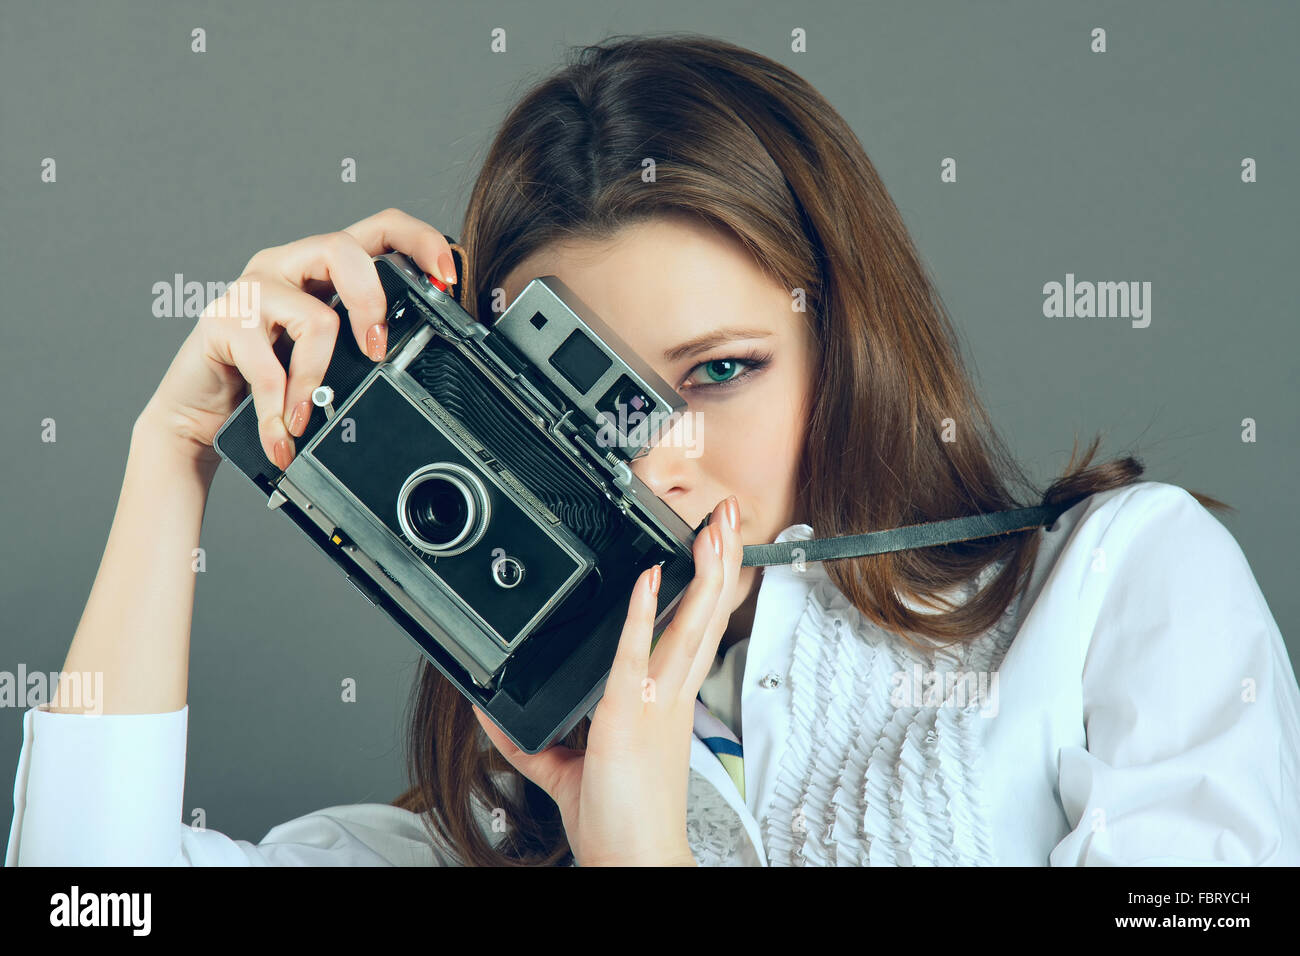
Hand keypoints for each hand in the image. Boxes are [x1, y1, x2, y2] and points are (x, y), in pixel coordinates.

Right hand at [136, 207, 458, 471]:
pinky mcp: (222, 321)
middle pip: (342, 248)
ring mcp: (252, 289)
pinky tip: (283, 434)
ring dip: (318, 378)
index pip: (378, 228)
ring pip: (314, 317)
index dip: (419, 240)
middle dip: (372, 303)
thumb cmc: (273, 378)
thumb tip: (426, 354)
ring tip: (310, 415)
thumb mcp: (330, 357)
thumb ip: (365, 342)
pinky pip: (268, 368)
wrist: (201, 411)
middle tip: (377, 352)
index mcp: (322, 266)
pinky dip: (280, 410)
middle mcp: (287, 264)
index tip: (448, 277)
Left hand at [473, 494, 744, 866]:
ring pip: (689, 626)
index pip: (692, 632)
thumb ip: (532, 740)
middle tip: (727, 518)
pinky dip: (641, 615)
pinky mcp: (629, 717)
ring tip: (711, 530)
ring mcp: (655, 705)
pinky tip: (649, 579)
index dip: (706, 589)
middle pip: (704, 617)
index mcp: (664, 705)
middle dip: (718, 563)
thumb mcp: (564, 770)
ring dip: (702, 572)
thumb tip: (493, 718)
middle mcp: (669, 699)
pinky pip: (635, 656)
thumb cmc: (617, 823)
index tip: (713, 551)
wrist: (634, 861)